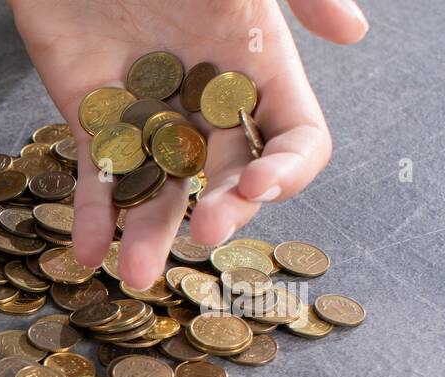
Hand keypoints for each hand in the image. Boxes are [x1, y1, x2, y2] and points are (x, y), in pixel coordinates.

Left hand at [9, 0, 367, 288]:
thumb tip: (356, 31)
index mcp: (256, 65)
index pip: (292, 137)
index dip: (287, 170)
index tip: (260, 187)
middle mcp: (206, 98)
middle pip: (228, 175)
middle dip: (223, 210)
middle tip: (203, 232)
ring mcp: (148, 112)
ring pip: (159, 189)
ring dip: (149, 236)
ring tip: (134, 276)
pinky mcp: (90, 116)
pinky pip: (97, 176)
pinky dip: (92, 216)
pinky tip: (88, 251)